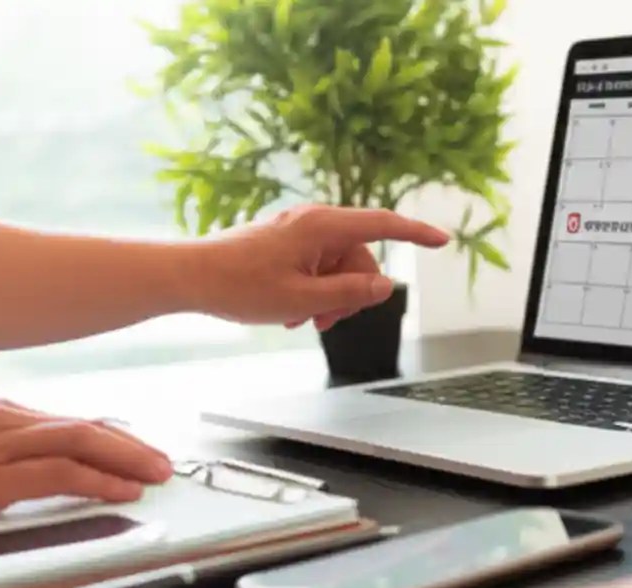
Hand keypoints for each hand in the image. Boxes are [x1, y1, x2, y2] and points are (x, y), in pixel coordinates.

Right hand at [0, 400, 172, 528]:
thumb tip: (11, 467)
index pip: (65, 424)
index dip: (107, 437)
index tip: (133, 450)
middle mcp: (2, 424)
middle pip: (83, 428)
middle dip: (129, 445)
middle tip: (162, 461)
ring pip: (81, 444)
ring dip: (127, 459)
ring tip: (157, 474)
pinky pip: (57, 475)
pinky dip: (97, 479)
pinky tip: (123, 489)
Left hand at [183, 204, 449, 331]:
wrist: (189, 276)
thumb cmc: (239, 285)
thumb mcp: (303, 299)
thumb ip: (350, 292)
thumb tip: (385, 285)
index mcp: (323, 226)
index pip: (383, 225)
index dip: (416, 234)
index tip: (442, 241)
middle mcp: (314, 222)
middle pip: (360, 258)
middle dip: (352, 293)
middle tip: (326, 322)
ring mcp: (298, 232)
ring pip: (338, 267)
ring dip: (329, 297)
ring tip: (301, 321)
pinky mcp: (284, 243)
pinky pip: (316, 267)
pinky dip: (311, 291)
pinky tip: (289, 313)